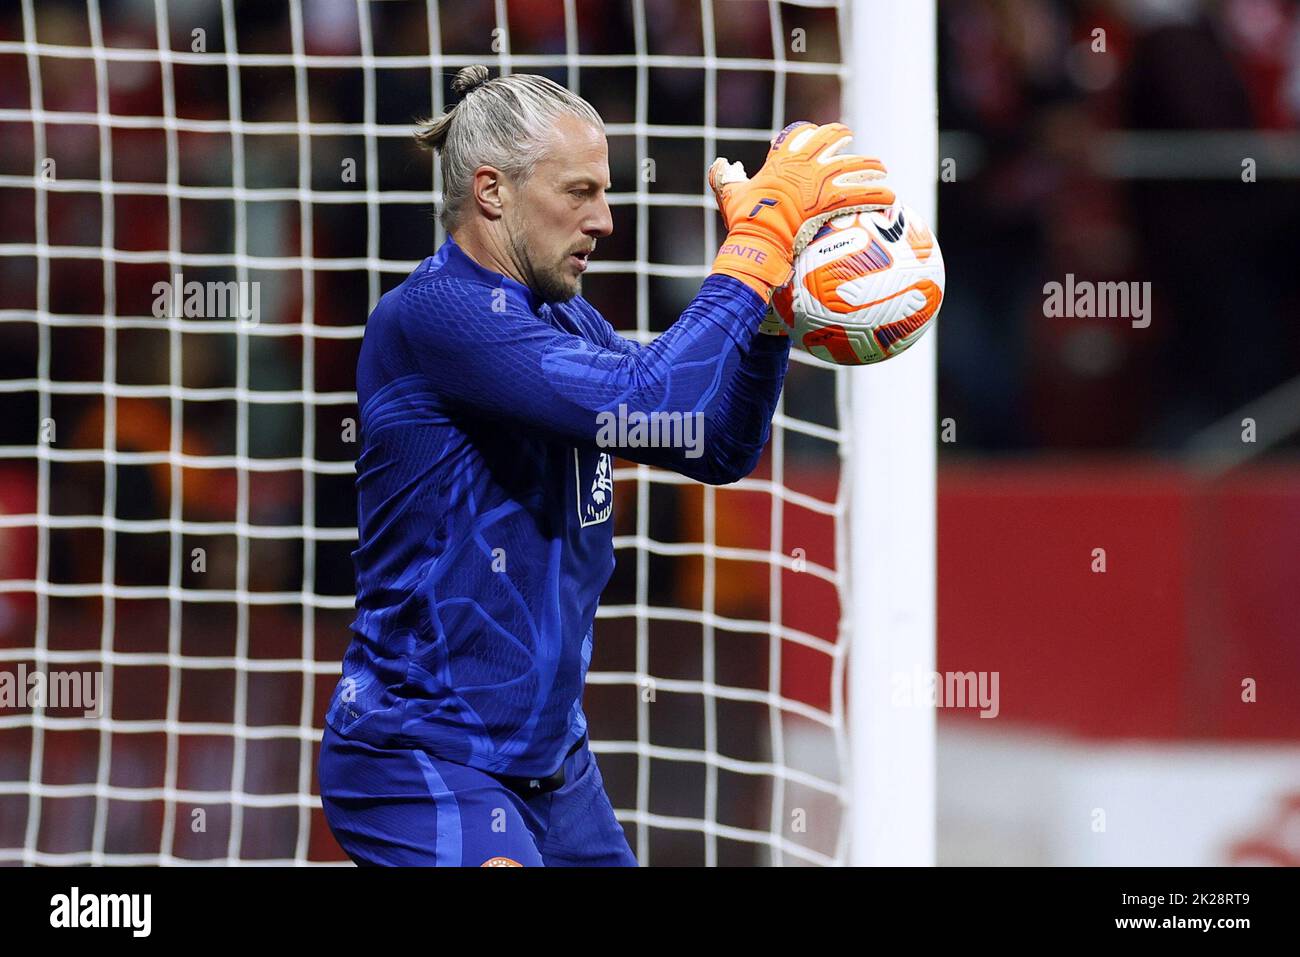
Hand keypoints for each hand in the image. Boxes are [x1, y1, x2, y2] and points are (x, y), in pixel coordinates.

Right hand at [709, 122, 894, 300]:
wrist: (759, 237)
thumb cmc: (744, 219)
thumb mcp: (729, 195)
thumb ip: (725, 177)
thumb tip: (722, 164)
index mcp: (780, 160)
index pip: (798, 135)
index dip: (808, 132)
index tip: (815, 133)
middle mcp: (803, 165)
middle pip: (829, 140)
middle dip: (840, 136)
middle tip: (849, 136)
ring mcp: (818, 181)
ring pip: (852, 165)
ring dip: (869, 164)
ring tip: (881, 167)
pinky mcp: (831, 200)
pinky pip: (861, 194)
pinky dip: (877, 195)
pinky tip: (892, 197)